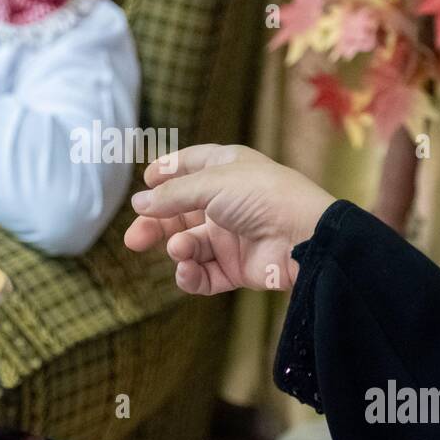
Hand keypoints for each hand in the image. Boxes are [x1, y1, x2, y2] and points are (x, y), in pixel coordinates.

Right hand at [124, 144, 333, 294]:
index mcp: (227, 169)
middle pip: (180, 212)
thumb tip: (138, 203)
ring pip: (189, 244)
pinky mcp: (236, 267)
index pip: (191, 164)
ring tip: (179, 250)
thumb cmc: (263, 196)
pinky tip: (186, 270)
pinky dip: (191, 274)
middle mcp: (228, 201)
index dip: (167, 170)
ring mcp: (232, 235)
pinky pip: (204, 273)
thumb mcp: (211, 184)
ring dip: (178, 249)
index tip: (146, 180)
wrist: (304, 237)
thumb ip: (171, 195)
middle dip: (156, 224)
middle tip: (135, 238)